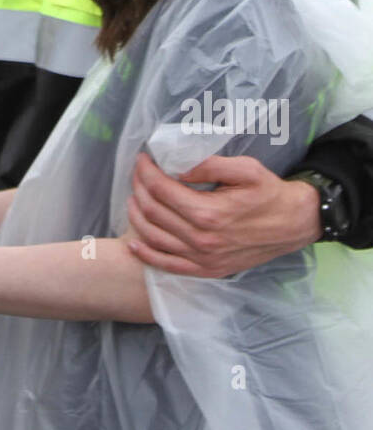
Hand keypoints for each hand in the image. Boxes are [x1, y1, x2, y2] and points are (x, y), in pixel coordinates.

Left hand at [125, 152, 322, 277]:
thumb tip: (177, 168)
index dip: (146, 172)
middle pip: (154, 212)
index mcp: (210, 213)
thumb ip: (208, 165)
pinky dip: (146, 254)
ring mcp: (203, 259)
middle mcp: (202, 239)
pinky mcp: (207, 270)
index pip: (162, 190)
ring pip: (155, 238)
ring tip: (135, 197)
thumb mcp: (245, 169)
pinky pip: (168, 265)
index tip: (143, 159)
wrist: (293, 224)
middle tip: (138, 173)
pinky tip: (135, 241)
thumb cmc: (269, 193)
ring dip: (137, 216)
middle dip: (139, 188)